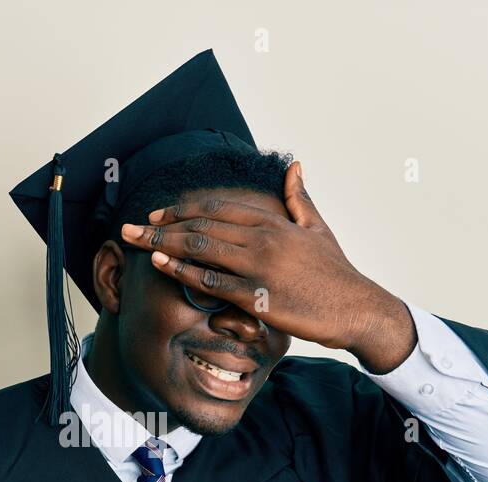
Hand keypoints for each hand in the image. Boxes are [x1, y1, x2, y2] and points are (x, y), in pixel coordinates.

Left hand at [118, 160, 416, 372]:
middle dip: (161, 225)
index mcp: (274, 220)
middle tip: (130, 227)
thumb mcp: (317, 228)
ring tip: (135, 243)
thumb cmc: (335, 272)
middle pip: (201, 225)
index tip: (157, 214)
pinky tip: (161, 265)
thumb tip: (294, 167)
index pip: (217, 208)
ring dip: (163, 244)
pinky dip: (183, 271)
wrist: (356, 307)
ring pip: (201, 248)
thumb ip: (299, 198)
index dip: (182, 209)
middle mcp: (264, 238)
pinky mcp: (258, 296)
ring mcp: (260, 266)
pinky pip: (212, 282)